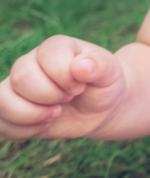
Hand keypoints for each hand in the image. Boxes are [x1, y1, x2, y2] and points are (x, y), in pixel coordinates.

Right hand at [0, 35, 125, 139]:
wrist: (100, 107)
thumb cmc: (104, 84)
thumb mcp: (110, 73)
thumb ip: (100, 65)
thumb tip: (81, 66)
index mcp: (55, 47)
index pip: (47, 56)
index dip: (65, 77)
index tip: (81, 85)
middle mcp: (30, 62)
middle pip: (21, 78)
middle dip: (50, 96)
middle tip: (69, 98)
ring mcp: (17, 87)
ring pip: (2, 100)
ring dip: (32, 115)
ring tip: (55, 113)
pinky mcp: (12, 109)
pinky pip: (0, 123)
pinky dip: (24, 131)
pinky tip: (44, 125)